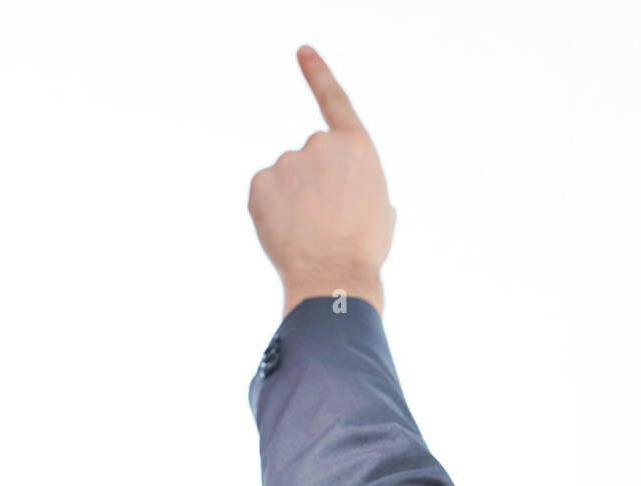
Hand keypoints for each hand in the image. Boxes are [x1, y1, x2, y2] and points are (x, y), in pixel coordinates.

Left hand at [248, 46, 395, 315]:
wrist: (334, 277)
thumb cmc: (364, 250)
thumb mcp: (380, 210)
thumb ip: (362, 184)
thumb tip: (349, 191)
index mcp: (356, 147)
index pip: (334, 100)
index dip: (318, 74)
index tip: (302, 52)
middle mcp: (320, 144)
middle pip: (311, 158)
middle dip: (315, 184)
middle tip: (328, 222)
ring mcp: (288, 161)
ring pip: (287, 179)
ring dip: (295, 201)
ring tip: (310, 233)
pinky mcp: (260, 181)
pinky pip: (266, 193)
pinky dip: (273, 212)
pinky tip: (288, 234)